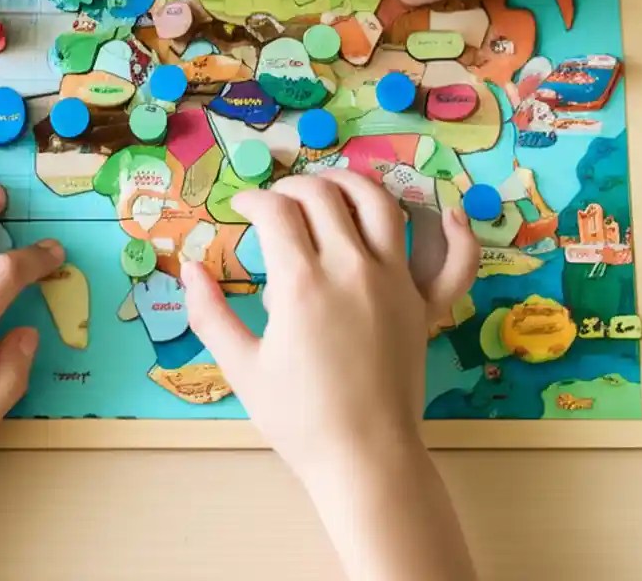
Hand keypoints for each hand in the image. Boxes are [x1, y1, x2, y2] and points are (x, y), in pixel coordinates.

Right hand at [181, 171, 477, 476]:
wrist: (363, 456)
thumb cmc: (298, 418)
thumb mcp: (241, 367)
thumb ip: (210, 313)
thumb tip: (188, 268)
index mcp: (302, 283)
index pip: (277, 212)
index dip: (254, 200)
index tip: (242, 208)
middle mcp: (352, 268)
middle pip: (324, 196)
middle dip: (294, 187)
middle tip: (277, 201)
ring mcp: (395, 282)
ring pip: (382, 205)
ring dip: (353, 184)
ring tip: (332, 188)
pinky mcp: (424, 305)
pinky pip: (453, 261)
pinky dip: (454, 233)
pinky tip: (443, 214)